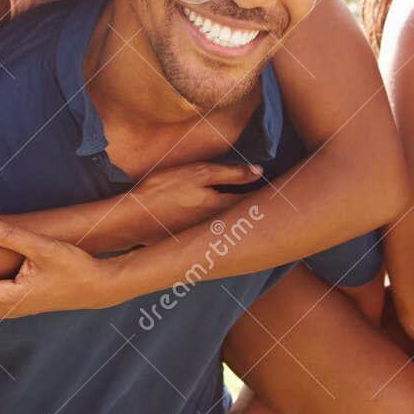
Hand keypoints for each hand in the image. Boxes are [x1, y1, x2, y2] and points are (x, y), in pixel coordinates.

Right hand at [122, 162, 262, 245]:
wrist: (132, 219)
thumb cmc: (162, 191)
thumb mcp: (198, 173)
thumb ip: (231, 173)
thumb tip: (260, 171)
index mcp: (225, 209)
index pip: (256, 201)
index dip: (269, 192)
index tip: (281, 185)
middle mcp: (221, 228)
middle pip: (248, 218)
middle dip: (260, 209)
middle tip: (273, 197)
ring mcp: (208, 238)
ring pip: (234, 227)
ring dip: (243, 218)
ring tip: (253, 207)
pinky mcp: (195, 242)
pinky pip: (219, 234)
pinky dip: (226, 227)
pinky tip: (225, 221)